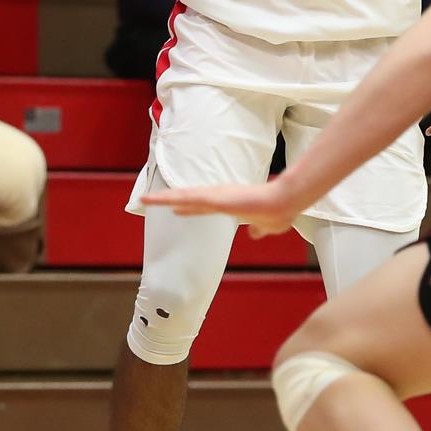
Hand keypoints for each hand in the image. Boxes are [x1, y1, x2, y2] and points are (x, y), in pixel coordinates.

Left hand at [143, 178, 307, 237]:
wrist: (286, 201)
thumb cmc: (280, 210)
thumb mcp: (268, 226)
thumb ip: (259, 230)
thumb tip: (255, 234)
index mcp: (229, 203)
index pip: (202, 205)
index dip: (187, 207)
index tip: (174, 208)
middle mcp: (219, 196)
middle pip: (187, 198)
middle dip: (168, 200)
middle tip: (148, 200)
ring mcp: (216, 196)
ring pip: (183, 196)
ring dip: (163, 198)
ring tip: (144, 199)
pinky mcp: (217, 197)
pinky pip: (190, 198)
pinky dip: (174, 198)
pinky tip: (161, 200)